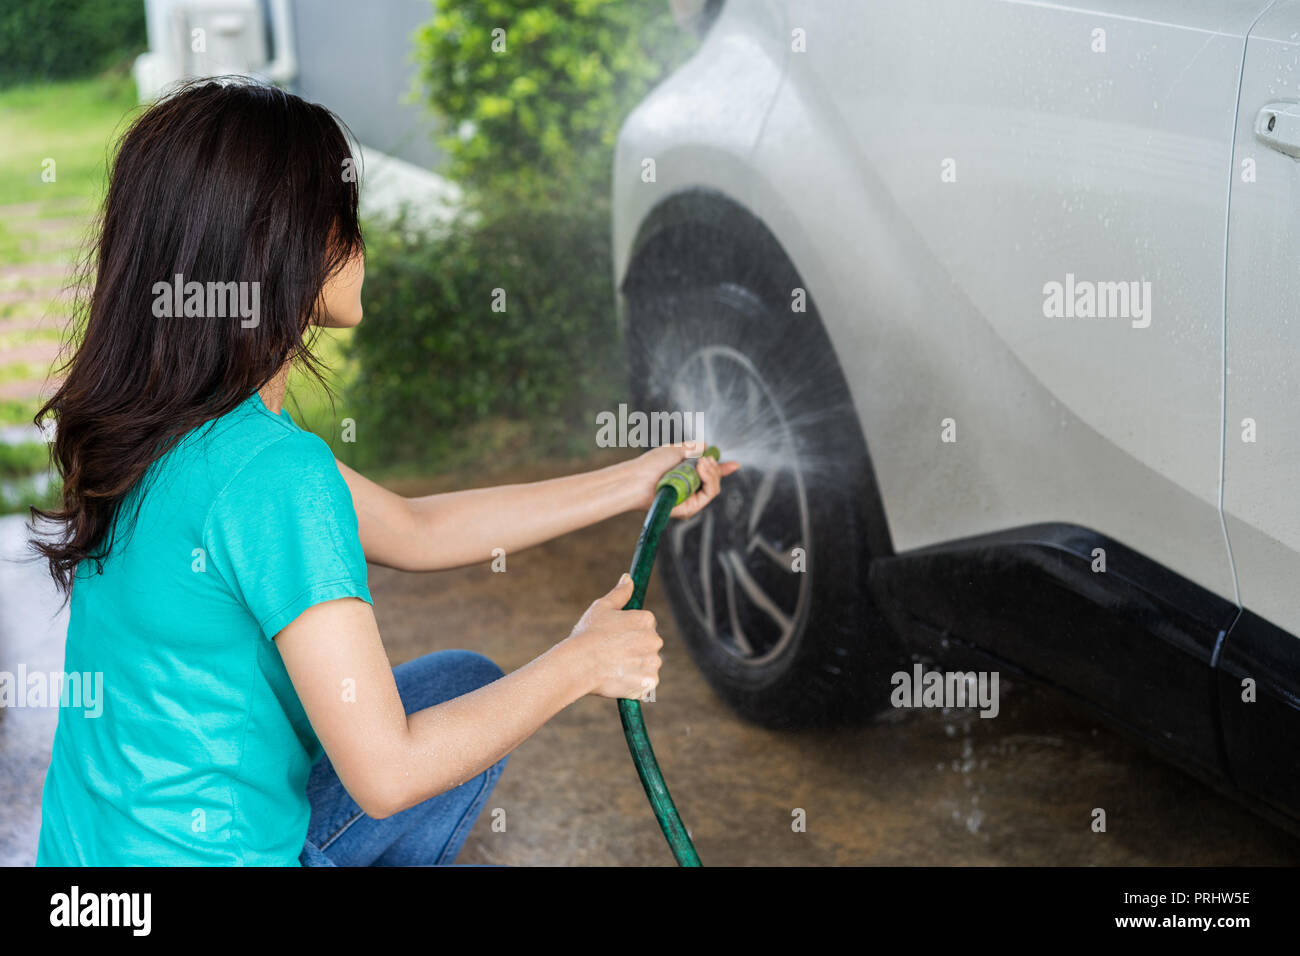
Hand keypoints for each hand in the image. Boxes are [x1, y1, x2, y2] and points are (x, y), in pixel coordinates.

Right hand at [562, 574, 663, 699]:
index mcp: (646, 620)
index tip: (614, 638)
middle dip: (634, 649)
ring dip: (635, 666)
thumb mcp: (601, 608)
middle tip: (612, 653)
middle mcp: (654, 640)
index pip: (645, 625)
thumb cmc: (587, 635)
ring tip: (613, 667)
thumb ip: (619, 593)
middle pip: (648, 644)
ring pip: (647, 664)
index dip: (628, 632)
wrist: (579, 665)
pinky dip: (636, 683)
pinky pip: (646, 682)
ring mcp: (653, 662)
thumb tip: (629, 578)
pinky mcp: (650, 682)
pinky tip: (619, 678)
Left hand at [624, 441, 741, 518]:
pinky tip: (702, 468)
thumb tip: (706, 446)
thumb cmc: (651, 465)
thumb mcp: (675, 450)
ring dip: (713, 472)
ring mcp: (690, 499)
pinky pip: (709, 493)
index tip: (735, 464)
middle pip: (715, 480)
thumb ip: (692, 448)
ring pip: (714, 487)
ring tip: (702, 463)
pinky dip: (709, 480)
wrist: (639, 479)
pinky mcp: (690, 508)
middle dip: (716, 467)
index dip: (722, 469)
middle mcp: (690, 489)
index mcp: (687, 475)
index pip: (708, 474)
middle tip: (705, 459)